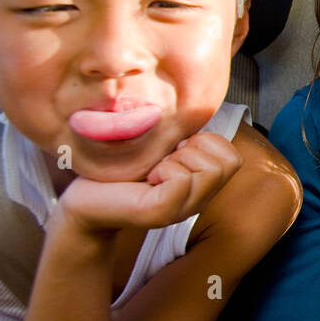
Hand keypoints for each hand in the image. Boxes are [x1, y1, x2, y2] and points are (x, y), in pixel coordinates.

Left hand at [54, 132, 243, 235]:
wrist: (86, 199)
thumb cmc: (121, 169)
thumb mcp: (163, 147)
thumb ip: (186, 137)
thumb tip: (199, 107)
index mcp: (201, 185)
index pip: (233, 156)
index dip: (207, 143)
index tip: (175, 148)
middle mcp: (197, 200)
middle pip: (227, 162)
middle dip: (195, 149)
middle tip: (164, 158)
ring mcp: (182, 209)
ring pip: (209, 170)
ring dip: (179, 159)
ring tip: (155, 168)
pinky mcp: (160, 213)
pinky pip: (181, 179)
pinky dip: (163, 169)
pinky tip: (146, 178)